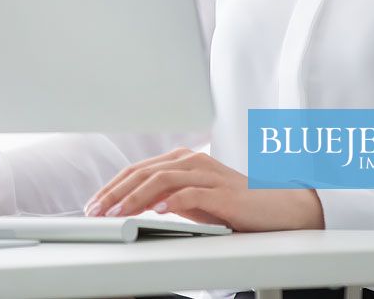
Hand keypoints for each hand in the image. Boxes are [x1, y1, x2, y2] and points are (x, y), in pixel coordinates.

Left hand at [81, 147, 324, 231]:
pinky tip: (156, 212)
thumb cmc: (237, 207)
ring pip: (161, 180)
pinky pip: (191, 193)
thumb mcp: (194, 202)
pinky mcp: (223, 191)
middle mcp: (191, 162)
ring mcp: (207, 174)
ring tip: (116, 213)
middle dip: (114, 192)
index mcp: (182, 161)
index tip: (93, 204)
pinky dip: (171, 201)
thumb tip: (133, 209)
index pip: (138, 170)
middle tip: (95, 211)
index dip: (112, 186)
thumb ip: (167, 199)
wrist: (280, 209)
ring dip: (134, 198)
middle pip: (143, 172)